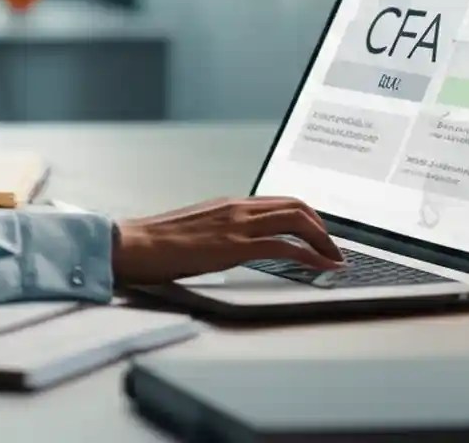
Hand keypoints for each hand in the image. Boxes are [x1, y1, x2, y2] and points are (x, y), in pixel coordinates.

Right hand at [111, 197, 345, 284]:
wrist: (134, 245)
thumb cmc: (157, 243)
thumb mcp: (196, 231)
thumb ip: (219, 233)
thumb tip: (234, 246)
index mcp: (229, 204)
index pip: (281, 201)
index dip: (307, 217)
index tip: (319, 235)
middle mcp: (237, 207)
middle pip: (296, 206)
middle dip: (322, 228)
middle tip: (333, 249)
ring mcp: (237, 224)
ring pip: (296, 221)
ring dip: (322, 241)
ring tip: (334, 260)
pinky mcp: (234, 245)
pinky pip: (284, 246)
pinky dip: (309, 256)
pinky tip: (320, 268)